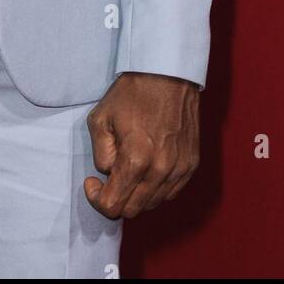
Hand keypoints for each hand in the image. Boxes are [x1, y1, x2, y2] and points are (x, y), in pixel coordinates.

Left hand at [84, 71, 199, 218]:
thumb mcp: (100, 118)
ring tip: (128, 170)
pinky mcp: (191, 164)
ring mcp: (179, 169)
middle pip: (133, 210)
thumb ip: (100, 154)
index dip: (96, 198)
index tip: (93, 182)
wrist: (168, 73)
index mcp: (135, 160)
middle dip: (115, 199)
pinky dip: (155, 188)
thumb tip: (108, 173)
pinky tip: (147, 168)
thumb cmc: (132, 92)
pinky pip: (171, 192)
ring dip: (136, 195)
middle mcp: (160, 170)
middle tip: (108, 178)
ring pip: (153, 204)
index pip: (112, 206)